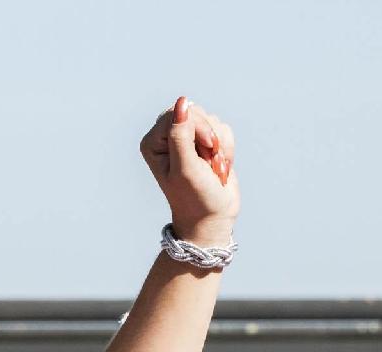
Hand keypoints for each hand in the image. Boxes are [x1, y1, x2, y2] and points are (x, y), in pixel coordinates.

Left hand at [140, 96, 238, 245]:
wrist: (212, 218)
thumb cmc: (195, 199)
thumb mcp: (185, 168)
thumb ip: (181, 135)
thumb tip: (182, 103)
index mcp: (154, 142)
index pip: (178, 113)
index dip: (197, 127)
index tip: (204, 150)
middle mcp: (169, 138)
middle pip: (195, 112)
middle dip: (209, 137)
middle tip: (208, 162)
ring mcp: (189, 140)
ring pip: (212, 121)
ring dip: (219, 147)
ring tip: (212, 170)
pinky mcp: (207, 143)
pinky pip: (223, 130)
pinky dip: (227, 150)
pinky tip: (219, 168)